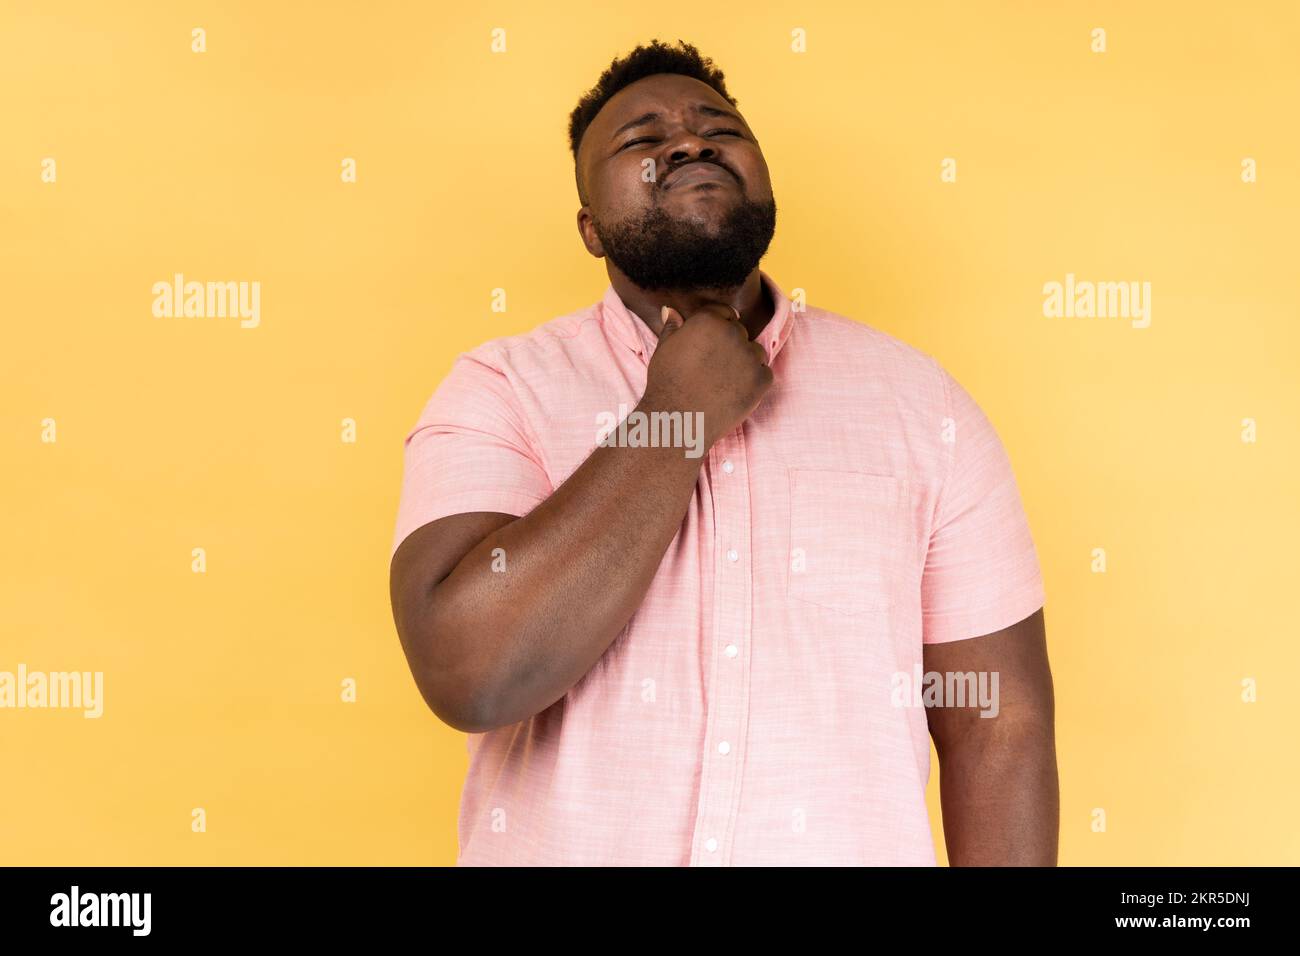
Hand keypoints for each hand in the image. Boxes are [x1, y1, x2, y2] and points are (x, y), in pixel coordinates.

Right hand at [639, 302, 773, 448]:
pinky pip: (764, 373)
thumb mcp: (663, 350)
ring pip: (755, 352)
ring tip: (723, 382)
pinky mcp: (761, 379)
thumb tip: (671, 310)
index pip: (724, 313)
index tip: (710, 346)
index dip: (717, 329)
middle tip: (712, 369)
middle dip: (729, 346)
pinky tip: (733, 392)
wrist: (679, 421)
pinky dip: (754, 382)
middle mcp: (732, 333)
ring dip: (744, 362)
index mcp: (708, 320)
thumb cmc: (666, 385)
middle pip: (739, 332)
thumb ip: (672, 327)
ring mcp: (749, 356)